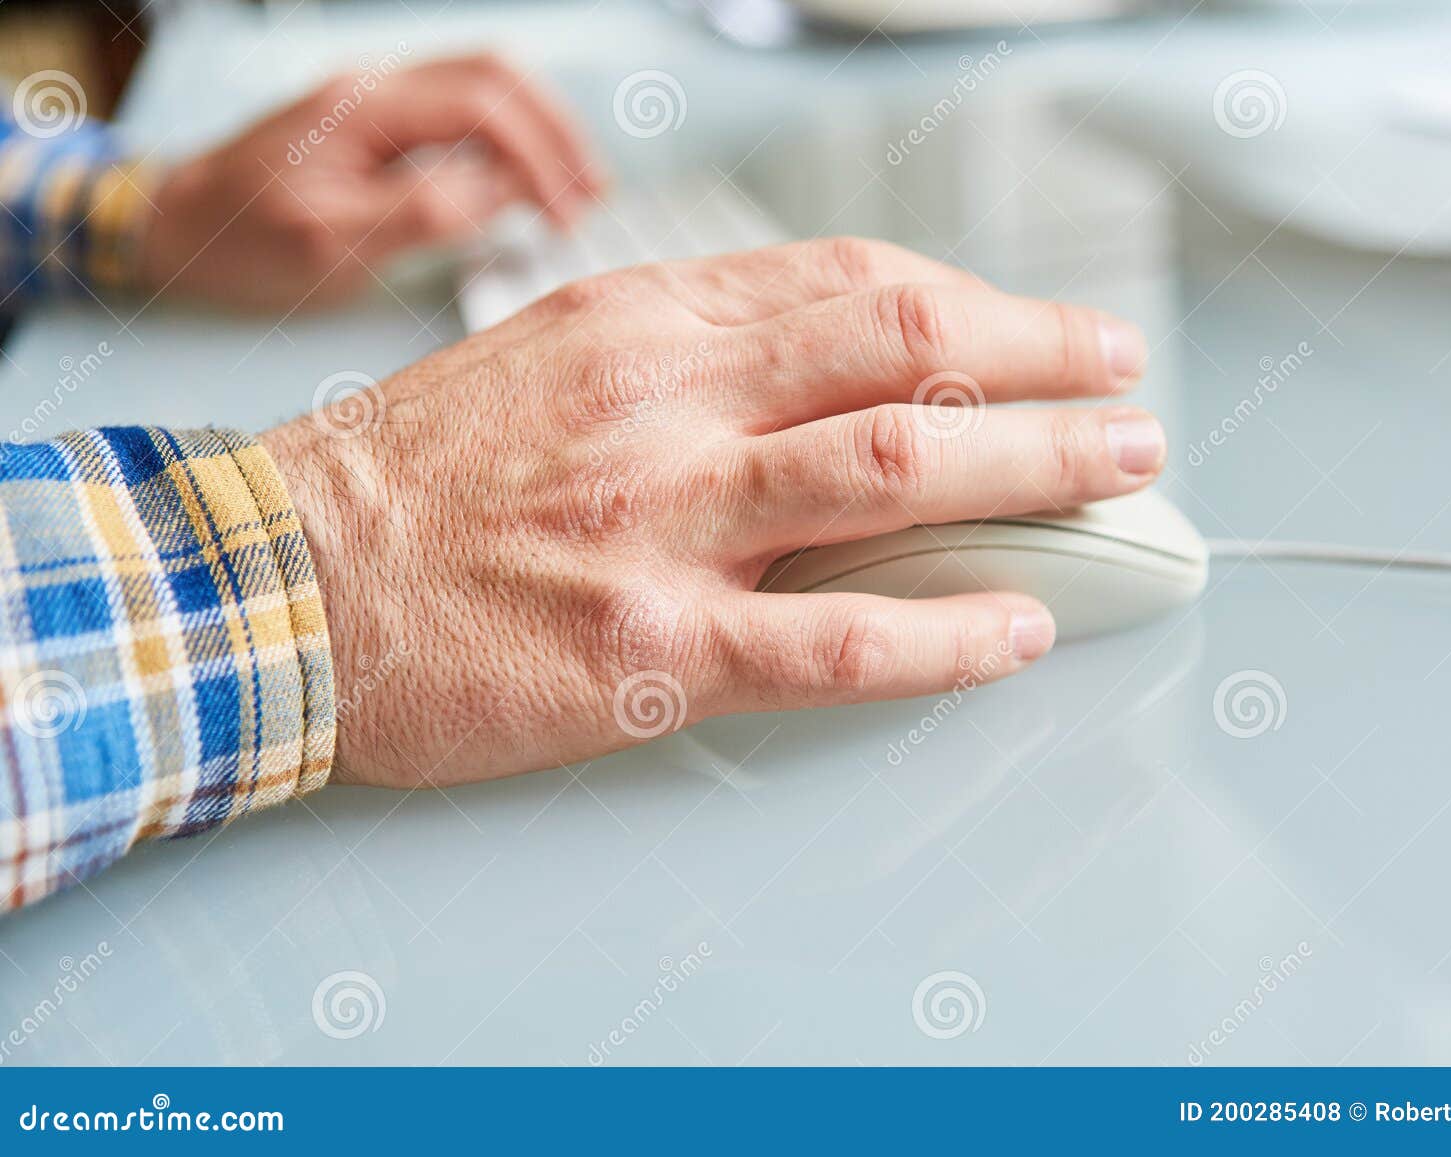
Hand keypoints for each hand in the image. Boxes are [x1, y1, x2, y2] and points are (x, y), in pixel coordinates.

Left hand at [138, 54, 605, 310]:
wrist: (176, 224)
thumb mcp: (330, 244)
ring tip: (576, 186)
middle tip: (592, 193)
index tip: (568, 214)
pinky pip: (460, 112)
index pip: (482, 106)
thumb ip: (418, 213)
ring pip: (483, 86)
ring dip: (538, 130)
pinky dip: (507, 140)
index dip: (540, 156)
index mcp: (364, 107)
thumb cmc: (241, 241)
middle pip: (495, 75)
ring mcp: (376, 101)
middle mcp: (375, 88)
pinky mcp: (378, 125)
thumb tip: (496, 194)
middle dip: (555, 132)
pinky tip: (525, 180)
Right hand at [259, 239, 1161, 788]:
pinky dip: (945, 636)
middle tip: (1124, 387)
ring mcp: (665, 521)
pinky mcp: (650, 647)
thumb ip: (688, 353)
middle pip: (903, 347)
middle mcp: (669, 400)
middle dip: (1042, 363)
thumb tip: (820, 364)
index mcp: (646, 323)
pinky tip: (1015, 632)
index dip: (976, 303)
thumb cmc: (414, 474)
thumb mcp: (554, 356)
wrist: (282, 579)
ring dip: (1034, 465)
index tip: (1042, 330)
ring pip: (897, 467)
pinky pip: (836, 640)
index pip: (854, 285)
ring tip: (1119, 475)